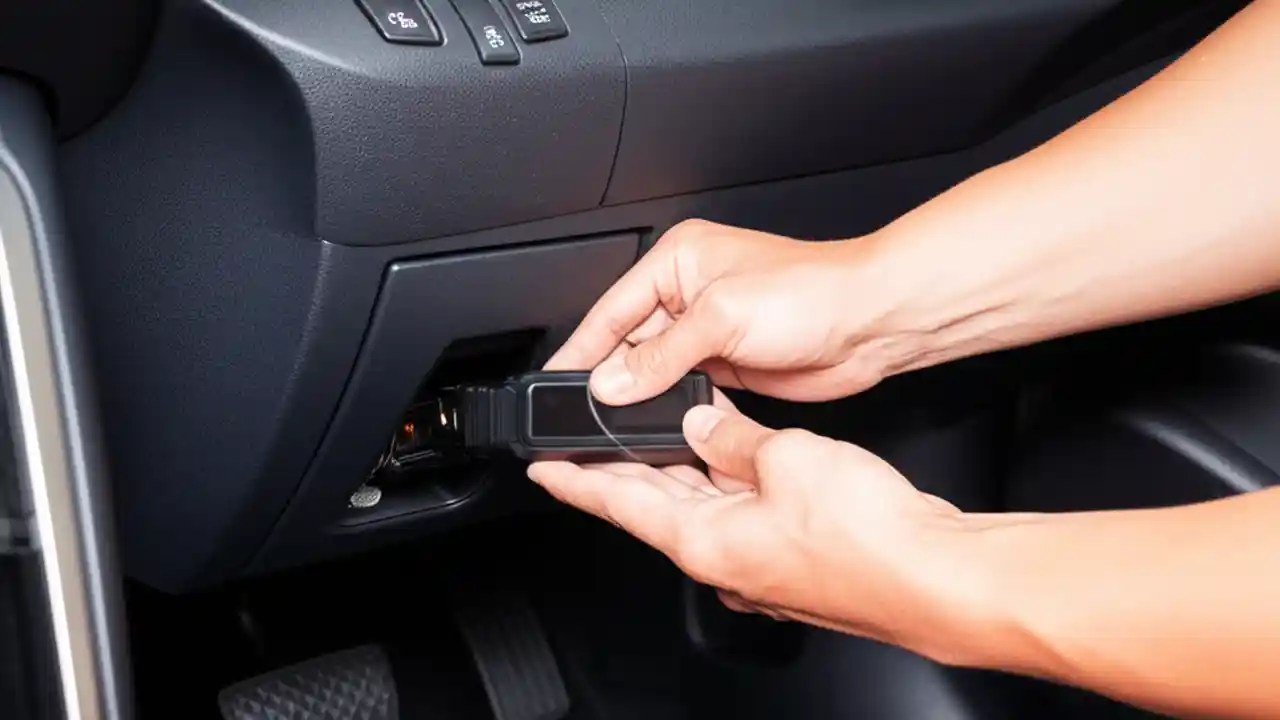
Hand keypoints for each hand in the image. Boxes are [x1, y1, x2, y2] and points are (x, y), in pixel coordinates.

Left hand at [527, 404, 978, 660]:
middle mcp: (723, 559)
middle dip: (619, 468)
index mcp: (703, 541)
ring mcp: (757, 563)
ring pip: (699, 505)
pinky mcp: (790, 556)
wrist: (937, 578)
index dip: (575, 481)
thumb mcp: (788, 460)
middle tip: (586, 439)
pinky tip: (728, 449)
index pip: (617, 504)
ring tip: (652, 430)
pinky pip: (739, 510)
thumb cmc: (870, 539)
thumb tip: (704, 423)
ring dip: (675, 467)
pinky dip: (724, 478)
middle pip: (653, 504)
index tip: (541, 467)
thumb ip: (734, 438)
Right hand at [545, 219, 906, 403]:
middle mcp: (688, 294)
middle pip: (628, 343)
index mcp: (677, 261)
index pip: (611, 309)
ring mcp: (707, 332)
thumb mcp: (722, 318)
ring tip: (614, 426)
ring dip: (639, 397)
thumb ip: (661, 355)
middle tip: (581, 415)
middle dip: (609, 378)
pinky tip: (656, 427)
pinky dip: (667, 409)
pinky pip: (681, 390)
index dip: (581, 349)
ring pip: (653, 371)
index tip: (555, 381)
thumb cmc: (812, 293)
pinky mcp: (727, 365)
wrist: (870, 321)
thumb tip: (612, 381)